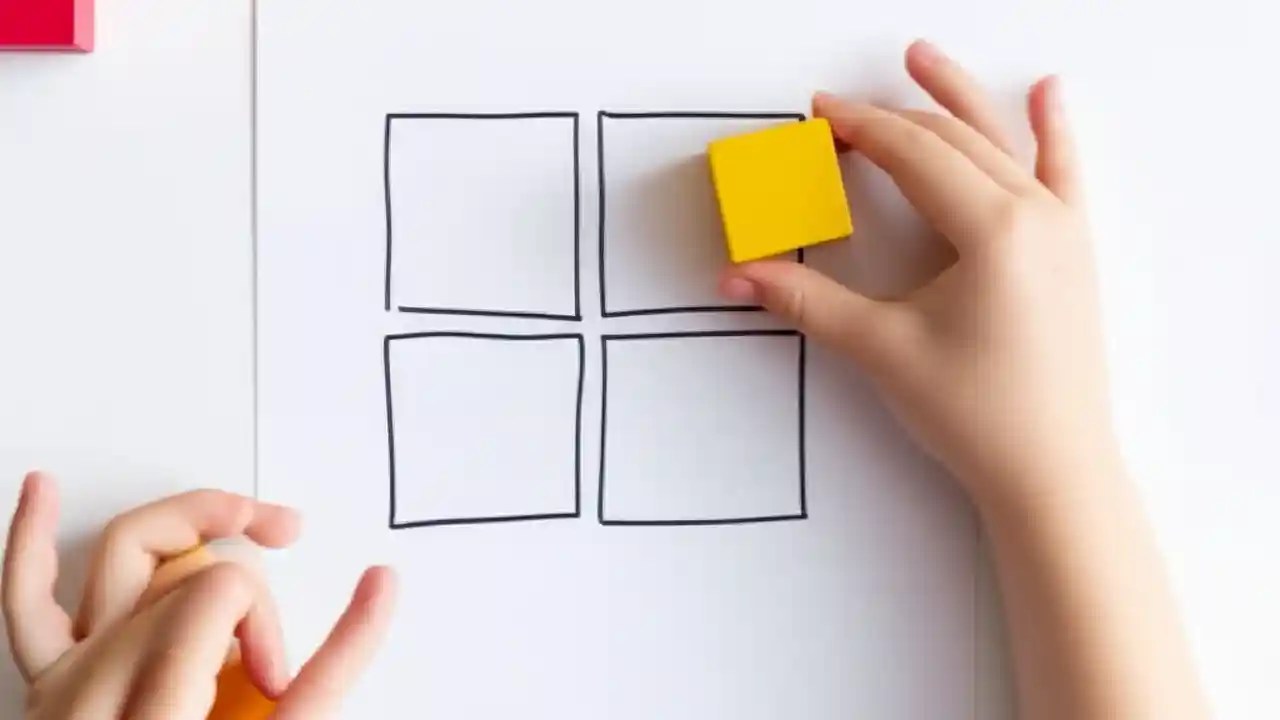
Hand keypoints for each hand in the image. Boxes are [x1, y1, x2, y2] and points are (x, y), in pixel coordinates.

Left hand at [3, 472, 396, 718]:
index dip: (265, 616)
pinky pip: (23, 600)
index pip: (219, 594)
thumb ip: (324, 676)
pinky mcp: (45, 686)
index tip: (283, 663)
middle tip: (277, 632)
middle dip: (244, 590)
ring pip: (117, 558)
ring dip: (178, 518)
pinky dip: (25, 541)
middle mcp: (92, 690)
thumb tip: (379, 590)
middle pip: (184, 576)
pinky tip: (40, 491)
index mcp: (151, 712)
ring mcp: (59, 684)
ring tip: (240, 514)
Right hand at [720, 41, 1113, 513]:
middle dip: (891, 116)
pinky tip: (1049, 93)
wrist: (1053, 471)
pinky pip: (1065, 173)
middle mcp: (1034, 214)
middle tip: (839, 110)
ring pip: (1002, 143)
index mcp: (991, 228)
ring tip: (923, 56)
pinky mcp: (1074, 251)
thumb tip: (737, 277)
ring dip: (959, 98)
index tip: (818, 112)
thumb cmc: (976, 414)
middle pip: (951, 139)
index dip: (858, 126)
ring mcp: (1062, 229)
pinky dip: (1055, 130)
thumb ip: (807, 302)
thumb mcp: (882, 349)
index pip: (911, 153)